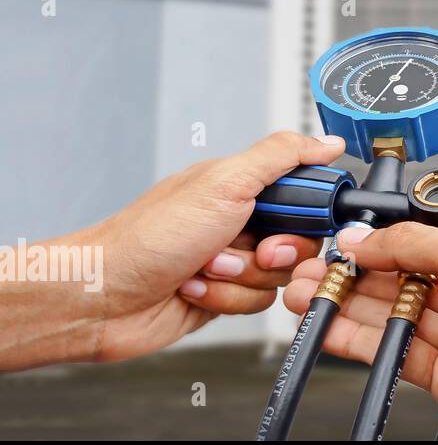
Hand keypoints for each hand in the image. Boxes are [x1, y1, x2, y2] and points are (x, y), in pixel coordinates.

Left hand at [0, 131, 346, 369]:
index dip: (309, 213)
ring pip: (280, 275)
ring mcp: (232, 259)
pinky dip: (226, 299)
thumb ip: (281, 157)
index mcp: (242, 186)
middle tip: (249, 248)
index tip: (291, 220)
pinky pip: (258, 303)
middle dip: (274, 251)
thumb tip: (326, 141)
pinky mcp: (224, 295)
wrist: (103, 297)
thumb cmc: (149, 236)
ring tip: (204, 268)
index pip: (306, 193)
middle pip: (301, 240)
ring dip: (242, 277)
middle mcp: (240, 220)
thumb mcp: (224, 183)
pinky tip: (194, 288)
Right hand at [283, 223, 437, 407]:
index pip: (433, 246)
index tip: (351, 242)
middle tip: (319, 266)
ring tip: (308, 292)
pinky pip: (395, 352)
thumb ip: (419, 241)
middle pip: (409, 281)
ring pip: (396, 316)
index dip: (390, 243)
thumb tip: (373, 237)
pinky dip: (358, 339)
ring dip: (349, 304)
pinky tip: (331, 326)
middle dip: (359, 273)